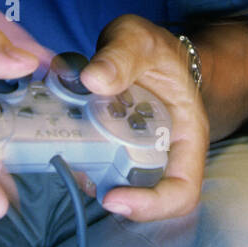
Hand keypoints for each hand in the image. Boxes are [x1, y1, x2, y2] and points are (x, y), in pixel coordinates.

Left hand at [76, 14, 208, 221]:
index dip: (151, 205)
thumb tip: (94, 80)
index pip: (182, 191)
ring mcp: (138, 155)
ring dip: (89, 178)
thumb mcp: (139, 41)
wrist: (148, 51)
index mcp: (186, 135)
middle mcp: (165, 154)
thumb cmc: (154, 49)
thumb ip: (121, 56)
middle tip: (77, 172)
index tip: (112, 197)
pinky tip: (61, 140)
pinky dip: (79, 161)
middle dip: (110, 191)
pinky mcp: (114, 150)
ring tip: (65, 155)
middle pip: (145, 196)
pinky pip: (99, 168)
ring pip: (118, 185)